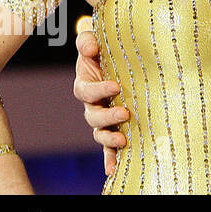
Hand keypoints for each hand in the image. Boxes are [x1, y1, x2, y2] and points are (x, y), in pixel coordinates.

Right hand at [72, 27, 127, 175]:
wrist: (123, 63)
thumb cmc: (108, 52)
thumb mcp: (96, 43)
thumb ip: (87, 41)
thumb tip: (90, 46)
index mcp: (86, 85)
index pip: (85, 91)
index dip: (98, 89)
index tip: (115, 85)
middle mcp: (92, 105)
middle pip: (92, 116)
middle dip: (107, 116)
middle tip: (124, 112)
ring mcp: (102, 119)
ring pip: (100, 133)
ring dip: (109, 138)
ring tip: (123, 139)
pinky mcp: (114, 129)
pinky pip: (108, 147)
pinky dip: (109, 158)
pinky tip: (112, 170)